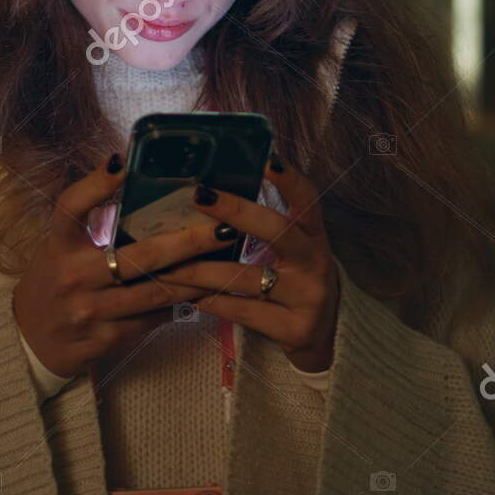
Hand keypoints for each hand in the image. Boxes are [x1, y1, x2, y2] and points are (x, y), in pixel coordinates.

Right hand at [12, 154, 242, 377]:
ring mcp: (90, 310)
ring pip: (155, 292)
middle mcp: (73, 276)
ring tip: (224, 263)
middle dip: (187, 242)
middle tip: (223, 228)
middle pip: (139, 257)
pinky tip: (199, 292)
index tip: (122, 162)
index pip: (71, 207)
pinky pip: (150, 319)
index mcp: (59, 246)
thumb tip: (142, 192)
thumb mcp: (60, 249)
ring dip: (194, 278)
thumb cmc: (52, 284)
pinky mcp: (104, 338)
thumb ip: (92, 228)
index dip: (95, 184)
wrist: (29, 341)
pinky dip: (176, 305)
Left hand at [156, 157, 339, 372]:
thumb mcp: (293, 250)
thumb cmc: (295, 280)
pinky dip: (211, 302)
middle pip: (276, 230)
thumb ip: (267, 226)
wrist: (325, 335)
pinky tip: (189, 297)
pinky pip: (242, 311)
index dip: (290, 180)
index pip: (308, 201)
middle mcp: (315, 262)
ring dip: (202, 270)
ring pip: (246, 277)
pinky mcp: (293, 327)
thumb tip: (213, 193)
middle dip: (236, 211)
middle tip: (199, 195)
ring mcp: (307, 296)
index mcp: (315, 236)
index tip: (268, 159)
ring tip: (170, 266)